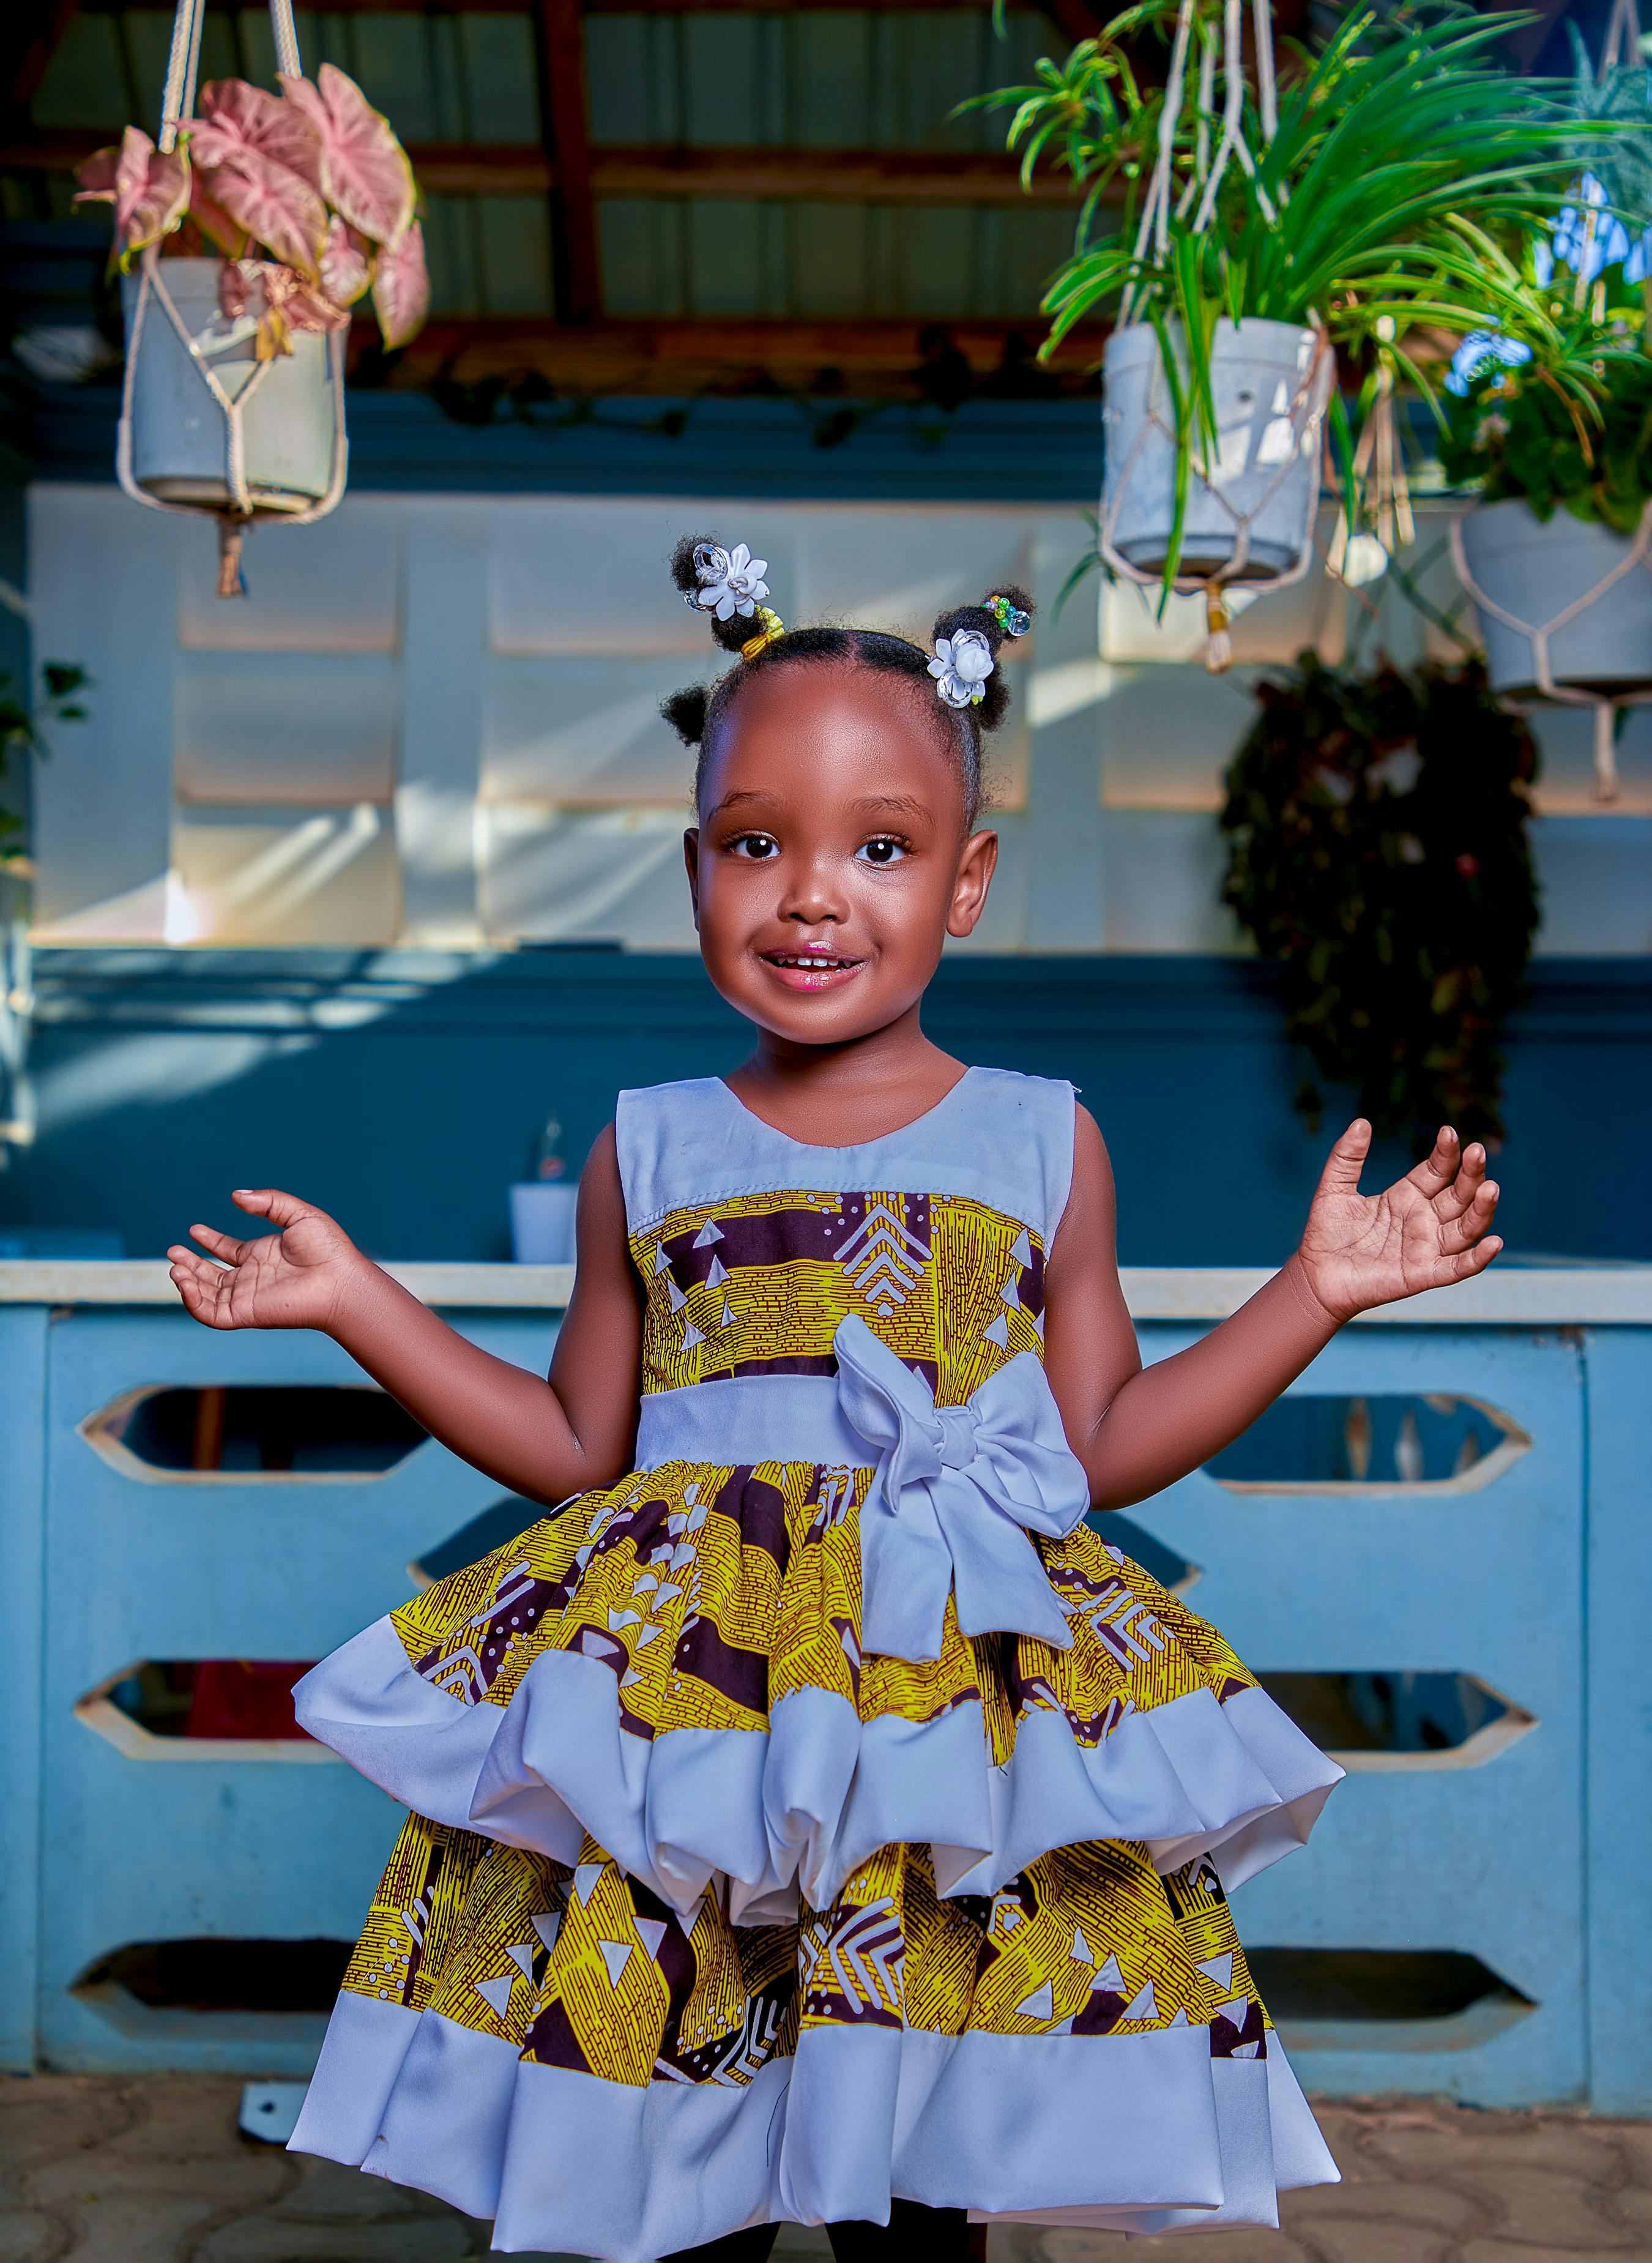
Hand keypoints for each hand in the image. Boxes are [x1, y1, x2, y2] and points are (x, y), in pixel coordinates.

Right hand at [168, 1190, 369, 1333]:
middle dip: (189, 1264)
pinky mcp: (245, 1313)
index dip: (209, 1241)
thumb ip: (268, 1202)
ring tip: (176, 1265)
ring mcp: (247, 1297)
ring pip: (205, 1294)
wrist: (341, 1279)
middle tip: (173, 1251)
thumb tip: (236, 1196)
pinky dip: (192, 1301)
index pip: (227, 1251)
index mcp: (262, 1256)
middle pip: (211, 1274)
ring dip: (186, 1281)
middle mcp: (252, 1278)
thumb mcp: (298, 1214)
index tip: (194, 1230)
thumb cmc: (328, 1249)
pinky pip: (210, 1313)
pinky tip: (185, 1281)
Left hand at [1294, 1121, 1501, 1325]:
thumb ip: (1347, 1157)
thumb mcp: (1334, 1189)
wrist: (1316, 1275)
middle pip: (1460, 1195)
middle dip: (1472, 1174)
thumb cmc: (1326, 1233)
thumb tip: (1360, 1122)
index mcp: (1408, 1196)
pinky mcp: (1424, 1274)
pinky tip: (1494, 1243)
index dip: (1446, 1153)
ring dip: (1482, 1209)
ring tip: (1491, 1188)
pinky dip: (1478, 1258)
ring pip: (1466, 1227)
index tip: (1448, 1132)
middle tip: (1477, 1151)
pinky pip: (1457, 1268)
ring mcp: (1427, 1247)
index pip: (1438, 1170)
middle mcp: (1424, 1220)